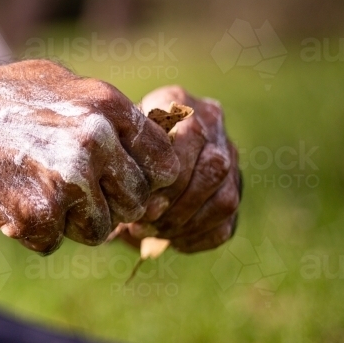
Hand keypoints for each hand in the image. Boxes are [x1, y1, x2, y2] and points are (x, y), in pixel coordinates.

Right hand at [0, 60, 179, 252]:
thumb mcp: (56, 82)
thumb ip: (106, 112)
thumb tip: (150, 137)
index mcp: (108, 106)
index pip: (165, 165)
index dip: (142, 182)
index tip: (116, 186)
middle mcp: (96, 140)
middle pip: (134, 203)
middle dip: (104, 206)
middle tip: (59, 191)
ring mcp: (67, 179)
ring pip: (97, 230)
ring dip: (67, 223)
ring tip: (25, 191)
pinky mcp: (35, 214)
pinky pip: (52, 244)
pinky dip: (28, 233)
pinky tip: (2, 202)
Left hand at [117, 85, 240, 252]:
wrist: (127, 147)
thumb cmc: (111, 144)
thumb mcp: (112, 140)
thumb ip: (122, 159)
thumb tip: (128, 206)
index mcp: (179, 101)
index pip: (191, 135)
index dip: (171, 177)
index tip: (144, 205)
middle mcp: (211, 122)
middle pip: (214, 168)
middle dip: (178, 205)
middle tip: (146, 224)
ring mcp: (228, 154)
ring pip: (225, 199)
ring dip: (187, 224)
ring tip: (153, 234)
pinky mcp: (233, 187)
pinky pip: (226, 223)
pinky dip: (198, 237)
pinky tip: (171, 241)